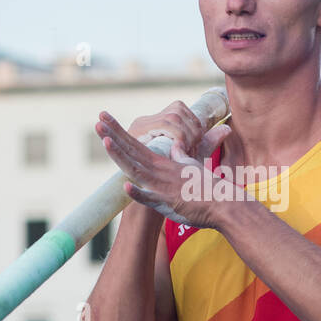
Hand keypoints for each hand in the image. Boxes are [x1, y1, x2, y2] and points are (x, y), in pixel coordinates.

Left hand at [95, 108, 232, 227]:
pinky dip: (138, 193)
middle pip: (132, 151)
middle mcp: (159, 170)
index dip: (119, 131)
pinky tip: (125, 187)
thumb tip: (177, 146)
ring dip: (121, 156)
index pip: (136, 143)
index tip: (104, 118)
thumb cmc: (207, 186)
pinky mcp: (168, 203)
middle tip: (99, 119)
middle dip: (114, 135)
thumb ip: (182, 156)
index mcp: (162, 162)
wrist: (222, 203)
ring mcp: (161, 186)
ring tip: (105, 141)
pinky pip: (150, 199)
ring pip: (136, 170)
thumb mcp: (193, 166)